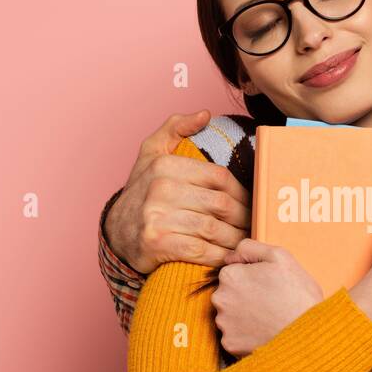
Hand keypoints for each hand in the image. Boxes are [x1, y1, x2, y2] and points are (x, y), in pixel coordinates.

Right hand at [103, 110, 251, 273]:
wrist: (116, 232)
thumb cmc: (143, 191)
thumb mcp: (152, 152)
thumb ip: (176, 128)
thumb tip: (205, 114)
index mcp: (166, 165)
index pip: (220, 177)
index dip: (242, 193)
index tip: (252, 203)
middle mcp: (161, 188)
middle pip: (221, 204)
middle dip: (244, 218)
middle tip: (254, 226)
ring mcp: (158, 216)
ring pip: (213, 229)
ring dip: (235, 239)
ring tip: (246, 242)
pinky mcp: (157, 243)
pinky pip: (200, 250)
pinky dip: (219, 255)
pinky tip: (228, 256)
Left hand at [213, 239, 324, 356]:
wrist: (307, 334)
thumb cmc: (297, 294)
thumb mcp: (280, 257)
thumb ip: (250, 247)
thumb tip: (230, 255)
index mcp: (230, 275)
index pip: (233, 272)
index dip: (252, 278)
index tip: (268, 286)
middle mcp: (220, 299)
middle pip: (229, 294)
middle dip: (245, 297)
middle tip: (270, 302)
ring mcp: (223, 323)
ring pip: (230, 316)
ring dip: (244, 317)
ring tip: (268, 318)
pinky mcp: (229, 344)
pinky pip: (234, 337)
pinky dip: (246, 335)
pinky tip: (263, 332)